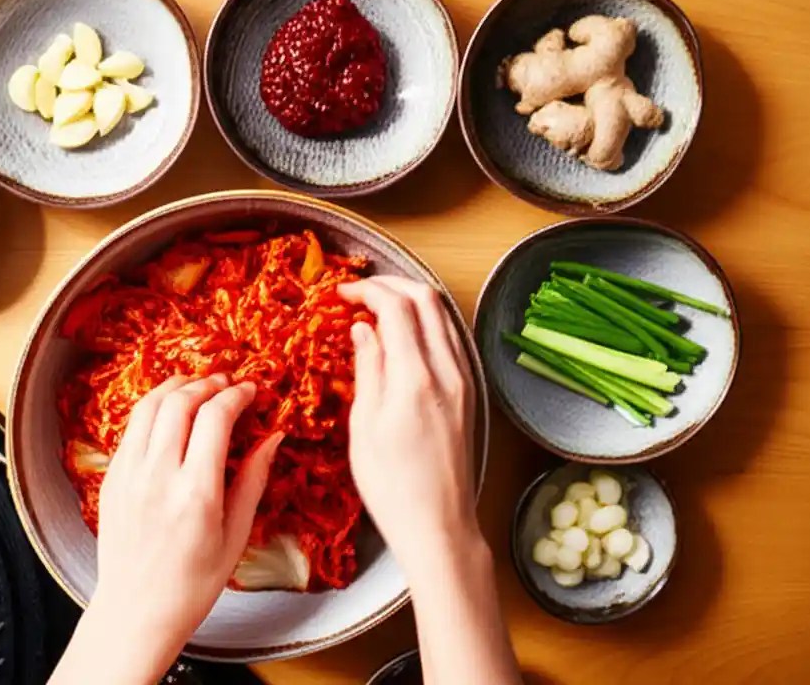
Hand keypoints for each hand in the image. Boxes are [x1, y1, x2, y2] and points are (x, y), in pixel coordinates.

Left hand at [93, 374, 281, 635]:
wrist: (137, 610)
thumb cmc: (193, 583)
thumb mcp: (236, 534)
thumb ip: (253, 479)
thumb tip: (273, 436)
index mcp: (196, 492)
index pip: (215, 418)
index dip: (236, 395)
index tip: (250, 390)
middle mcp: (158, 476)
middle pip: (180, 402)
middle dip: (207, 383)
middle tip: (226, 382)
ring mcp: (128, 475)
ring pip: (148, 406)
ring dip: (175, 387)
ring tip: (196, 385)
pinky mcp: (111, 479)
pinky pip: (131, 429)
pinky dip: (152, 410)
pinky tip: (168, 413)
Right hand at [340, 278, 520, 684]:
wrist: (438, 524)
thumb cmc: (392, 486)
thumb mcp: (364, 426)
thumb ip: (367, 369)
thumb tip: (364, 328)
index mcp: (415, 378)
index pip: (396, 306)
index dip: (367, 290)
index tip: (342, 293)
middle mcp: (447, 372)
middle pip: (426, 299)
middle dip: (391, 285)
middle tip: (360, 292)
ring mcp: (463, 381)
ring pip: (442, 316)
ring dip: (410, 301)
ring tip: (377, 309)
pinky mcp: (468, 393)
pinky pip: (449, 340)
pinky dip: (425, 324)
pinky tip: (402, 338)